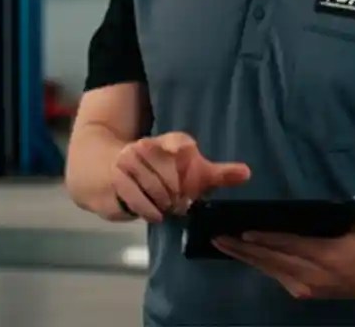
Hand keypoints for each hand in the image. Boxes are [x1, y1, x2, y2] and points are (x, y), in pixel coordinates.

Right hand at [111, 131, 250, 222]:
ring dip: (165, 205)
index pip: (183, 144)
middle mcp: (148, 145)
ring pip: (157, 190)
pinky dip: (151, 211)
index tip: (192, 178)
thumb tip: (247, 173)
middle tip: (181, 204)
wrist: (108, 169)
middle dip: (179, 195)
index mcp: (170, 141)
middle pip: (173, 176)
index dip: (188, 157)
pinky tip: (156, 214)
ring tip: (167, 207)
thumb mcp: (191, 171)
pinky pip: (140, 200)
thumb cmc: (159, 173)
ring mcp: (130, 161)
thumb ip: (218, 174)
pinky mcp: (117, 179)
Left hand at [213, 201, 354, 299]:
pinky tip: (240, 253)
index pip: (292, 246)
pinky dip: (255, 263)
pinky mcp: (300, 292)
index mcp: (328, 257)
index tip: (245, 233)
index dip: (268, 240)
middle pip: (272, 260)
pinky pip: (273, 274)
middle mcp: (312, 276)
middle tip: (219, 237)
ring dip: (243, 257)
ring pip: (268, 269)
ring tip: (221, 244)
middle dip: (244, 249)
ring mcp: (304, 287)